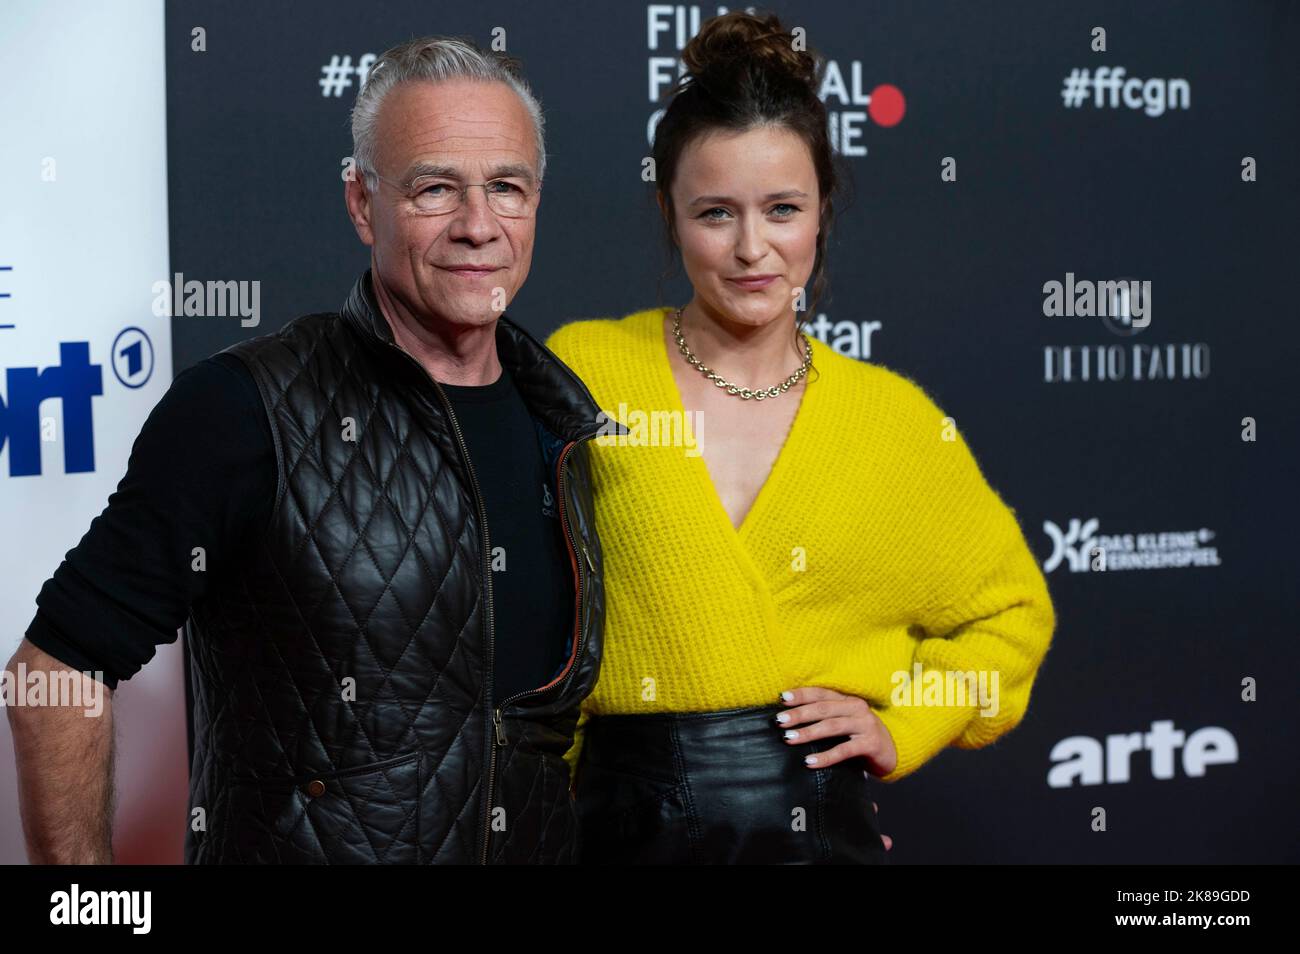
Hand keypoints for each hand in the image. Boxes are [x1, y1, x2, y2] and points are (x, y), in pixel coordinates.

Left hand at [777, 686, 895, 850]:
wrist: (893, 751)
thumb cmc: (860, 736)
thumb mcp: (844, 722)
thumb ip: (824, 717)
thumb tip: (788, 719)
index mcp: (847, 699)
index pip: (821, 693)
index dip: (801, 694)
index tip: (781, 698)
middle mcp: (857, 708)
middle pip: (823, 709)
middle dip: (799, 714)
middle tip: (779, 721)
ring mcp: (865, 725)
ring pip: (832, 726)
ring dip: (808, 733)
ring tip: (788, 738)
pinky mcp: (871, 744)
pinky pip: (844, 750)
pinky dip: (825, 756)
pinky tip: (809, 762)